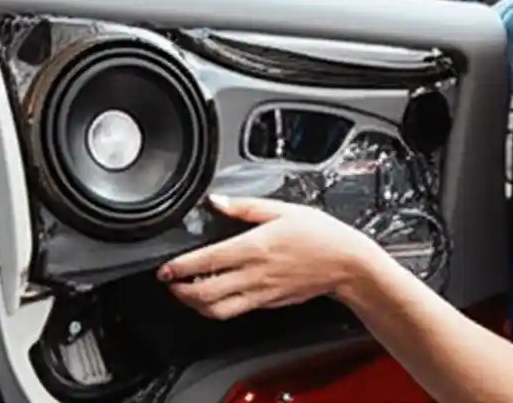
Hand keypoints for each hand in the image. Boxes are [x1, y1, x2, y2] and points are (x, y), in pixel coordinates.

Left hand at [157, 195, 385, 320]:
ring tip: (186, 293)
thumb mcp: (282, 209)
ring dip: (196, 305)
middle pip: (206, 294)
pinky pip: (236, 311)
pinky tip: (213, 297)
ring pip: (218, 310)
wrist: (347, 263)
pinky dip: (217, 308)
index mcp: (254, 247)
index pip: (207, 262)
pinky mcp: (268, 303)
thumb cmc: (320, 235)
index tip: (165, 269)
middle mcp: (254, 274)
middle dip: (180, 292)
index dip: (180, 268)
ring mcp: (261, 293)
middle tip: (170, 283)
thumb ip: (245, 206)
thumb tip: (218, 201)